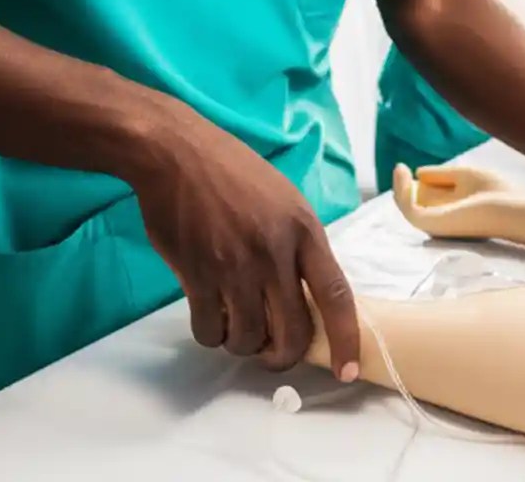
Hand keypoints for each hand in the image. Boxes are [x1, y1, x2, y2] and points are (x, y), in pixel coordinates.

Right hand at [127, 109, 359, 381]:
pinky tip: (210, 317)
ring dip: (243, 344)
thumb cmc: (233, 174)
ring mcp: (235, 265)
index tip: (347, 370)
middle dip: (285, 357)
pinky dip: (212, 334)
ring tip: (236, 325)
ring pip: (249, 338)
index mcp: (304, 231)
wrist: (176, 154)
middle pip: (294, 333)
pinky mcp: (197, 274)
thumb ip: (300, 246)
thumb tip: (309, 296)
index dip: (346, 340)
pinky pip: (210, 330)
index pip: (337, 297)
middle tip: (274, 354)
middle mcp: (275, 253)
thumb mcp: (286, 201)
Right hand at [392, 164, 509, 237]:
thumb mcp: (464, 176)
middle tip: (400, 168)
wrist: (511, 208)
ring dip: (399, 187)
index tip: (408, 169)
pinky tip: (403, 173)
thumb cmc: (496, 193)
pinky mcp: (432, 224)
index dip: (414, 186)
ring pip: (408, 208)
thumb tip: (418, 173)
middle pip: (413, 205)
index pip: (425, 201)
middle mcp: (441, 221)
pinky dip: (402, 190)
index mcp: (451, 213)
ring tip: (399, 169)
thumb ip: (441, 174)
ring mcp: (435, 225)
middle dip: (402, 188)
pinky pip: (409, 208)